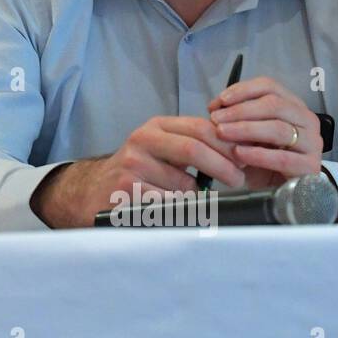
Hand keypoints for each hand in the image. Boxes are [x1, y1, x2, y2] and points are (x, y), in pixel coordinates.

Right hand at [31, 116, 245, 227]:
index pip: (201, 127)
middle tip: (238, 181)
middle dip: (224, 167)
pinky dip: (180, 210)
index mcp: (157, 126)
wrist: (92, 192)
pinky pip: (169, 203)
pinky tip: (173, 210)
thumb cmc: (138, 173)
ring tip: (192, 202)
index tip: (245, 160)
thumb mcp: (162, 150)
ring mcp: (133, 164)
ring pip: (185, 183)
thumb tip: (239, 154)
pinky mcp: (128, 189)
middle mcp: (143, 139)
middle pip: (195, 148)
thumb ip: (194, 146)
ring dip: (198, 197)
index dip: (228, 144)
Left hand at [208, 75, 322, 187]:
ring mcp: (312, 143)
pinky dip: (258, 154)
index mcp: (292, 105)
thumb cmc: (263, 157)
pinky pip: (283, 158)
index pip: (270, 86)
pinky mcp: (311, 167)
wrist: (284, 191)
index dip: (243, 90)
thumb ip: (235, 118)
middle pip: (274, 105)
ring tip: (222, 133)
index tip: (219, 101)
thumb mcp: (248, 134)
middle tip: (215, 119)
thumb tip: (214, 107)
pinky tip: (239, 154)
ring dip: (246, 129)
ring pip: (278, 128)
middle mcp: (306, 120)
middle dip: (240, 110)